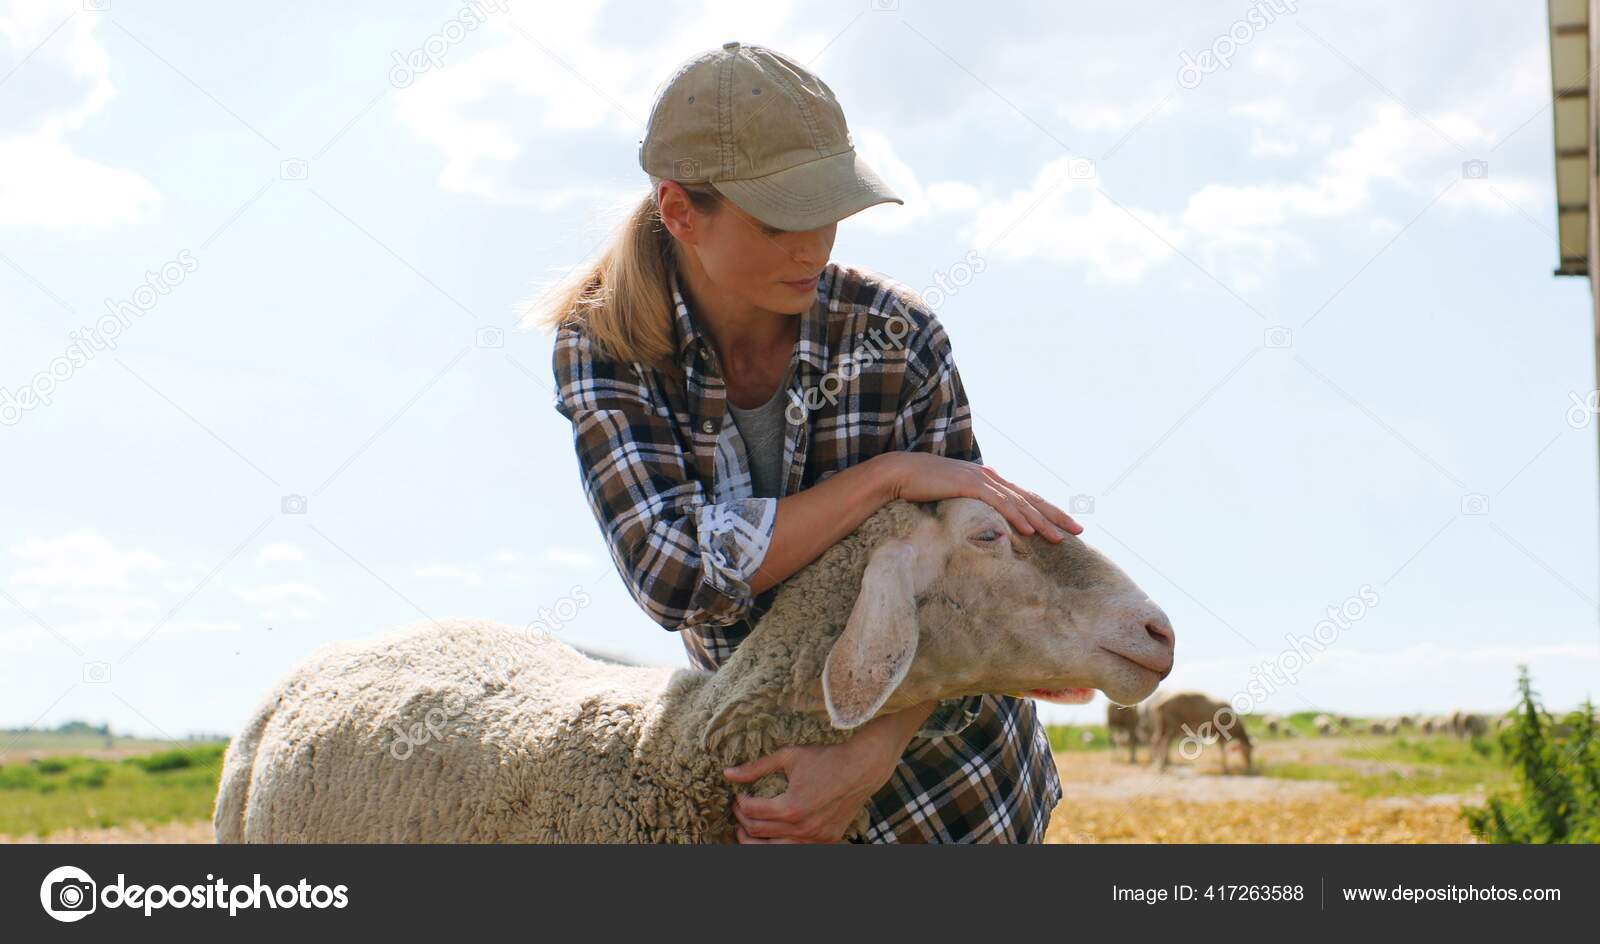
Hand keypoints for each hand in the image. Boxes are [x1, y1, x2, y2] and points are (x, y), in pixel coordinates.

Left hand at [723, 703, 931, 842]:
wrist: (862, 768)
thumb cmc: (826, 758)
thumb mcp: (788, 756)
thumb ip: (756, 768)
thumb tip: (727, 773)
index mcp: (791, 807)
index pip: (752, 813)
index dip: (740, 804)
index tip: (738, 795)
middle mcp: (803, 827)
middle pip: (759, 832)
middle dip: (743, 821)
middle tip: (739, 811)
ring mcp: (816, 837)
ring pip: (774, 850)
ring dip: (756, 841)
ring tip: (747, 831)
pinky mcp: (826, 840)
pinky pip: (795, 849)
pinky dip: (779, 845)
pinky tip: (772, 836)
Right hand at [873, 452, 1081, 541]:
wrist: (900, 472)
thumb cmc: (923, 486)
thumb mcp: (953, 496)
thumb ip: (970, 503)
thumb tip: (981, 521)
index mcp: (989, 480)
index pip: (1024, 496)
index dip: (1047, 510)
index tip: (1065, 524)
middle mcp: (991, 478)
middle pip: (1030, 499)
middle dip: (1056, 515)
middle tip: (1079, 530)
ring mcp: (982, 480)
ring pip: (1020, 503)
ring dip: (1042, 521)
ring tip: (1059, 537)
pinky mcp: (970, 486)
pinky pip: (999, 505)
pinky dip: (1016, 517)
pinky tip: (1029, 531)